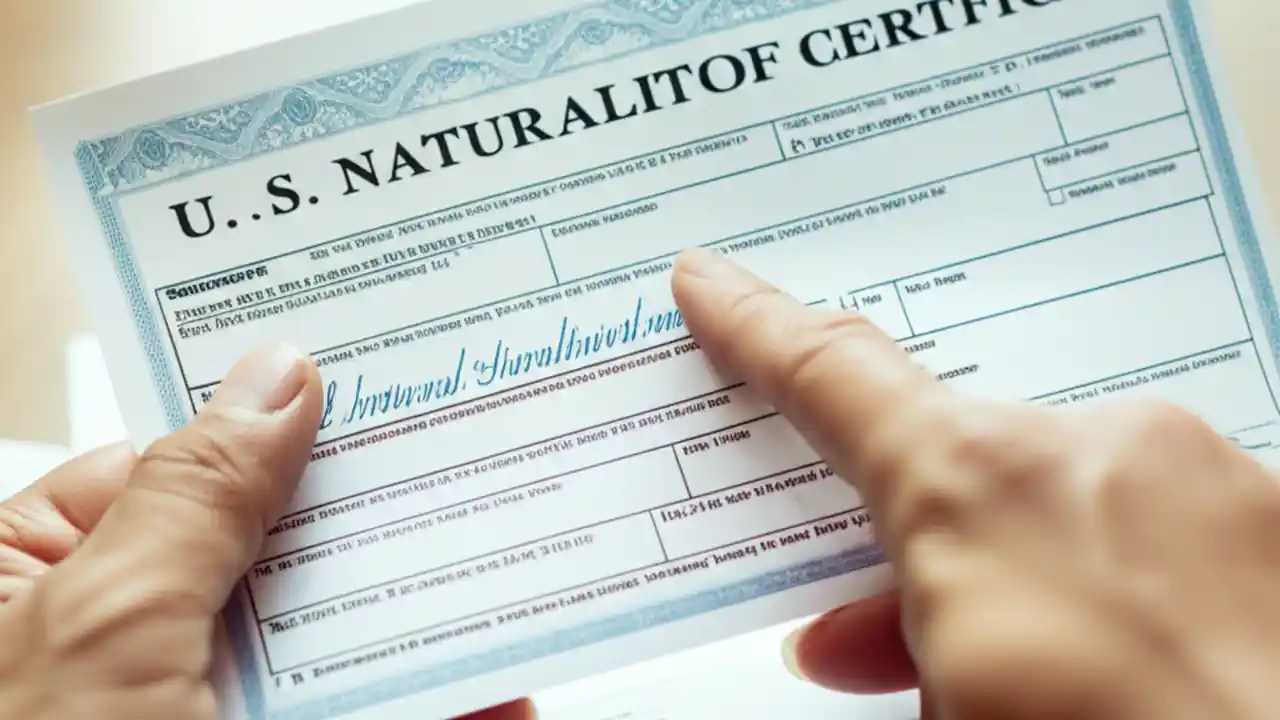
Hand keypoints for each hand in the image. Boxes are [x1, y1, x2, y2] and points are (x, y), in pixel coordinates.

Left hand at [0, 345, 532, 719]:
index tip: (373, 380)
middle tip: (466, 461)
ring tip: (504, 567)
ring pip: (331, 637)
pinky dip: (435, 701)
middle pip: (270, 545)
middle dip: (369, 521)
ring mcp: (203, 707)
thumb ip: (194, 499)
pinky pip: (364, 707)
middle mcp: (123, 640)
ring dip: (418, 614)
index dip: (273, 418)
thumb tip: (276, 379)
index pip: (174, 461)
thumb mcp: (105, 635)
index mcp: (37, 582)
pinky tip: (499, 690)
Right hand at [672, 249, 1279, 719]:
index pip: (830, 378)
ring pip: (1065, 488)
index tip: (713, 285)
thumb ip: (890, 644)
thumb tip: (847, 636)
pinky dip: (1121, 568)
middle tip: (905, 611)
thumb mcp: (950, 713)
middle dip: (921, 526)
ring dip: (1029, 561)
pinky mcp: (1271, 507)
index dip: (757, 326)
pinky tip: (1125, 641)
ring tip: (1026, 657)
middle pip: (959, 452)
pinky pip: (1157, 510)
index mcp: (977, 490)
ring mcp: (1198, 471)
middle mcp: (1091, 449)